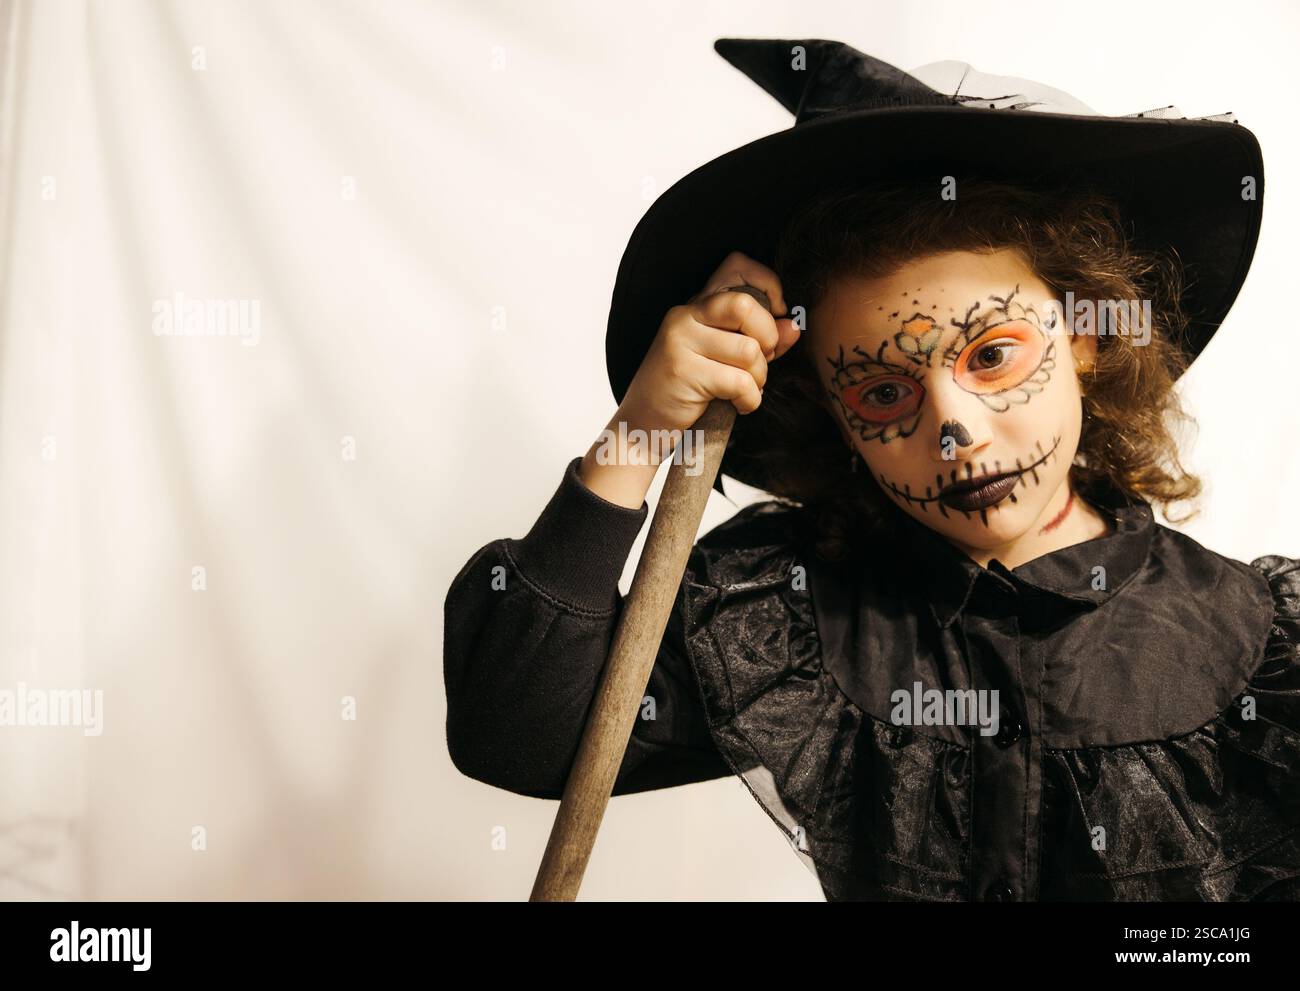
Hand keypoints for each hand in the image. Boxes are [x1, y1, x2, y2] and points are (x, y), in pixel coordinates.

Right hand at [617, 251, 801, 434]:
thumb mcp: (726, 358)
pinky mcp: (683, 371)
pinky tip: (739, 405)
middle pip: (746, 306)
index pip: (737, 266)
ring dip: (759, 377)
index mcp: (697, 306)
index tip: (775, 316)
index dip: (768, 285)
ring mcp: (681, 341)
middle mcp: (686, 316)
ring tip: (746, 389)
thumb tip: (794, 326)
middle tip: (761, 360)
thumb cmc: (689, 391)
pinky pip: (740, 382)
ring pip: (749, 350)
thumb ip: (760, 339)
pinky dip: (750, 400)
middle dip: (768, 338)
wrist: (643, 424)